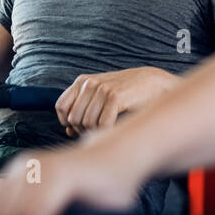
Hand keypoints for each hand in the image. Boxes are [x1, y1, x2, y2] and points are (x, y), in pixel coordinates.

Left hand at [55, 67, 178, 138]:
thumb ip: (83, 112)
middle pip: (73, 118)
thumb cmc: (126, 95)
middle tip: (98, 132)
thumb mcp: (100, 98)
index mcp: (82, 81)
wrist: (153, 83)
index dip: (67, 122)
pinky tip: (116, 129)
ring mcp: (102, 89)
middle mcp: (89, 83)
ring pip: (87, 123)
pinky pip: (102, 124)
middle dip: (83, 130)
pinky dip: (107, 132)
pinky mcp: (115, 97)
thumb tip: (68, 132)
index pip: (61, 107)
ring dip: (96, 132)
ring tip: (109, 129)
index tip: (79, 128)